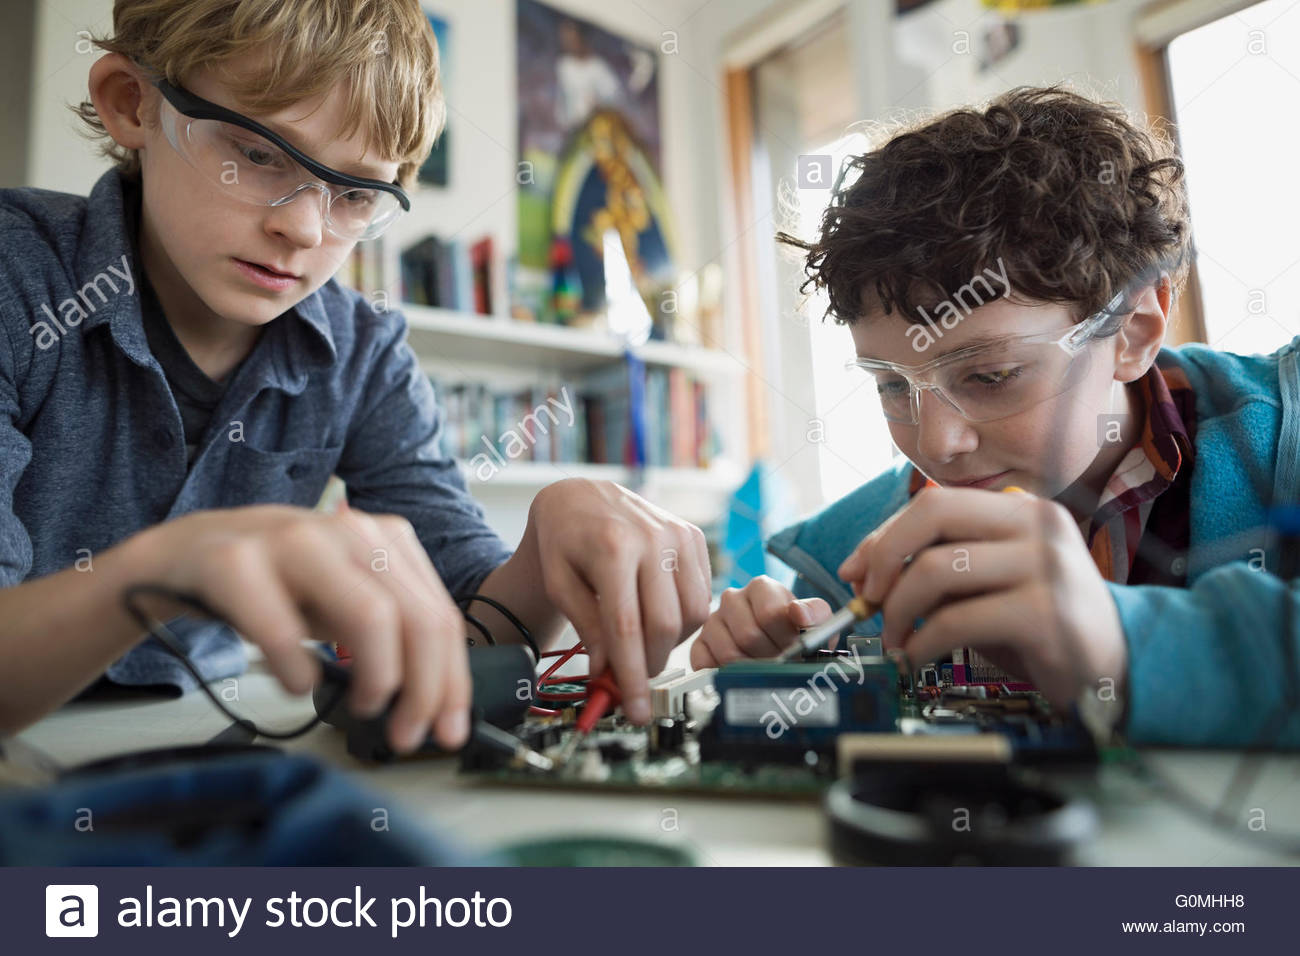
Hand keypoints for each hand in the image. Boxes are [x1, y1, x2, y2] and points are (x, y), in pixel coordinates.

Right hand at [137, 502, 468, 752]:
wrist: (181, 552)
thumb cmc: (272, 582)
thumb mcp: (343, 599)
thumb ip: (394, 634)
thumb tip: (439, 697)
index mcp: (383, 538)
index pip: (440, 616)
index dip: (451, 682)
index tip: (448, 729)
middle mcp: (346, 530)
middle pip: (417, 620)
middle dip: (423, 691)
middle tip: (406, 732)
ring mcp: (292, 540)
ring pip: (371, 616)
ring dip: (378, 679)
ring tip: (362, 705)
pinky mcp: (234, 561)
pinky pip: (282, 629)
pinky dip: (298, 671)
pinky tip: (298, 683)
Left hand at [521, 478, 711, 722]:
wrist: (581, 496)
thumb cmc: (565, 539)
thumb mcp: (559, 583)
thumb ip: (587, 628)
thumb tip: (609, 673)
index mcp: (611, 548)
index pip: (627, 627)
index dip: (632, 675)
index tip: (635, 710)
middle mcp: (652, 539)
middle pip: (665, 625)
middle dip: (650, 664)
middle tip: (632, 679)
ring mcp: (678, 535)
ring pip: (693, 615)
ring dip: (669, 643)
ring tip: (640, 642)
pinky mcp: (693, 537)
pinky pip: (702, 596)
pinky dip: (684, 620)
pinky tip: (657, 617)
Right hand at [690, 575, 830, 668]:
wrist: (784, 647)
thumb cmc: (798, 632)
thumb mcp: (817, 621)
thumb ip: (814, 613)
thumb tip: (797, 612)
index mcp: (761, 587)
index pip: (768, 614)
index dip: (786, 639)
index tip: (796, 648)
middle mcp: (732, 599)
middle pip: (748, 636)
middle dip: (770, 657)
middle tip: (782, 663)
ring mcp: (713, 622)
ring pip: (728, 653)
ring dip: (751, 669)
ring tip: (765, 668)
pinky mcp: (699, 645)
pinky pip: (706, 664)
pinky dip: (725, 675)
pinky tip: (741, 674)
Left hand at [837, 486, 1125, 706]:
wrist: (1118, 667)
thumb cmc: (1043, 625)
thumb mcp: (989, 584)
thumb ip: (940, 566)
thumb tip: (865, 571)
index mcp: (1022, 509)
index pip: (934, 502)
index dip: (885, 535)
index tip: (855, 571)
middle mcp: (1037, 526)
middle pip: (933, 516)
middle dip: (884, 558)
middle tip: (868, 601)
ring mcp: (1045, 566)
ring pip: (937, 570)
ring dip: (899, 611)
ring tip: (895, 640)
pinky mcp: (1045, 613)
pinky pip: (956, 620)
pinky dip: (922, 643)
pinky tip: (917, 657)